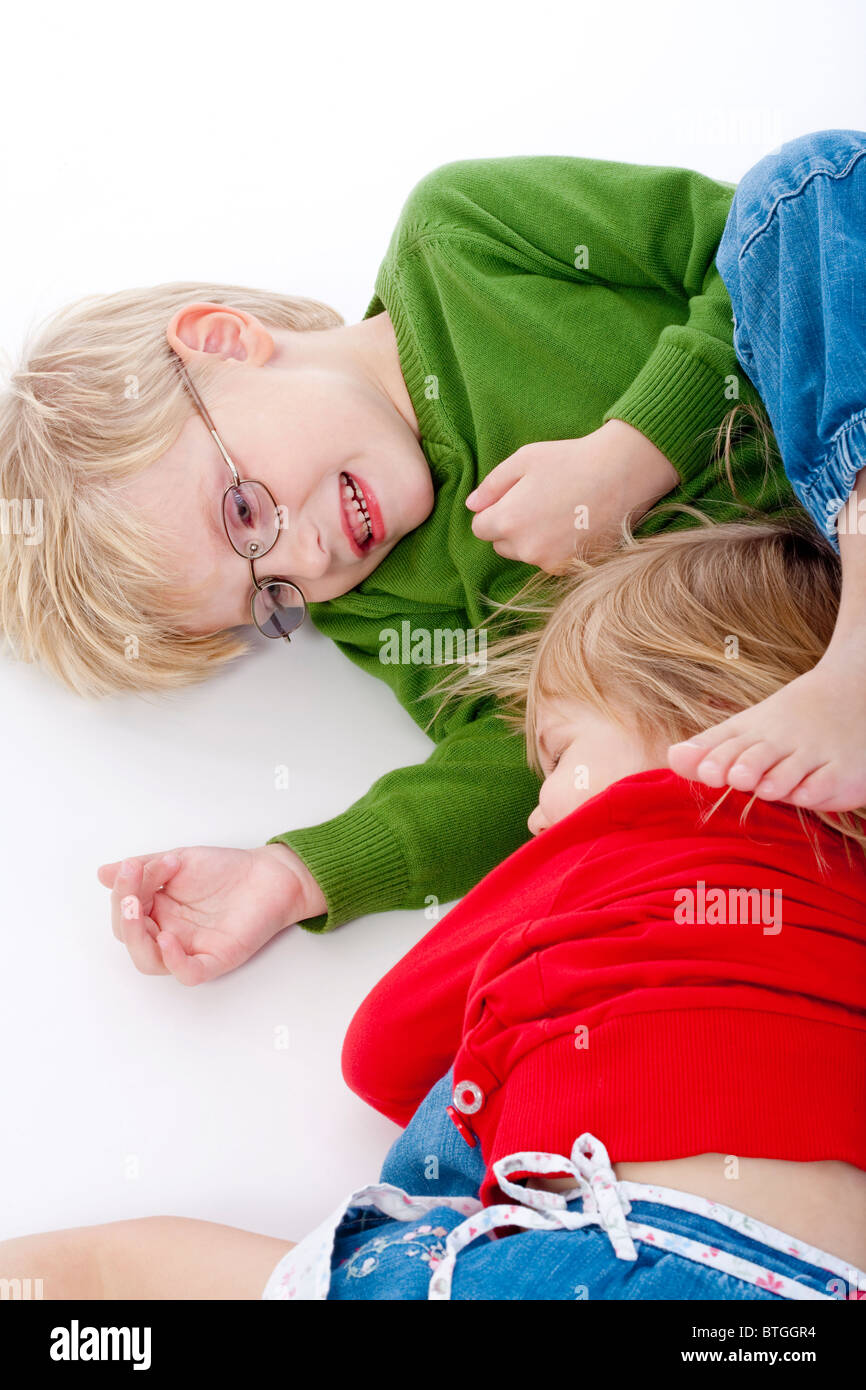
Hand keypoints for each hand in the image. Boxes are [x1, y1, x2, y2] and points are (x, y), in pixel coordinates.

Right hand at [97, 843, 325, 984]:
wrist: (268, 874)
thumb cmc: (225, 869)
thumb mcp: (178, 860)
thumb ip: (143, 870)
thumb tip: (103, 873)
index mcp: (156, 911)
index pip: (125, 911)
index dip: (123, 891)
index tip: (134, 865)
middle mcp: (167, 933)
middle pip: (130, 938)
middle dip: (124, 913)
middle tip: (131, 888)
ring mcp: (189, 949)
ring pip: (149, 961)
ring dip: (136, 937)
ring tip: (138, 909)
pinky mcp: (213, 959)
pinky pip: (187, 972)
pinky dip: (173, 960)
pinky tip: (166, 939)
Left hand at [466, 419, 678, 572]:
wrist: (624, 473)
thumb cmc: (572, 460)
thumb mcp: (524, 460)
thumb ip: (492, 485)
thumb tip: (472, 506)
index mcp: (508, 521)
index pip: (480, 528)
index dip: (494, 511)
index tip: (514, 497)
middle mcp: (526, 549)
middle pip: (503, 546)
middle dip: (512, 528)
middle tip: (540, 502)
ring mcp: (552, 562)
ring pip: (529, 555)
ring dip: (536, 540)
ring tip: (561, 511)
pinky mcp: (575, 569)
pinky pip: (553, 562)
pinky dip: (559, 549)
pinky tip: (576, 525)